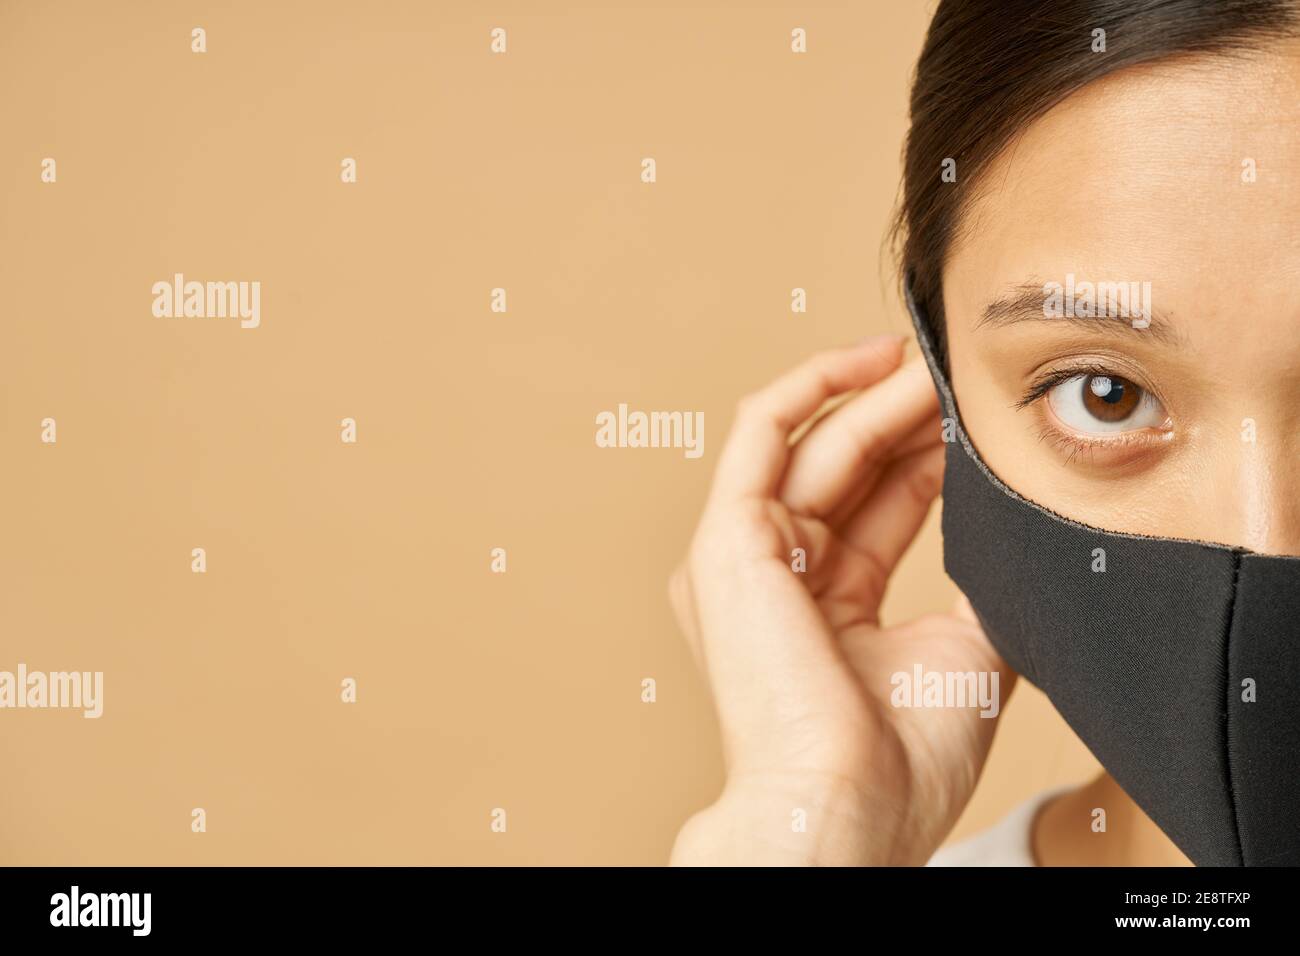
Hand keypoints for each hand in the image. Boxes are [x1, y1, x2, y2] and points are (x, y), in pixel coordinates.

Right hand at [668, 336, 1014, 865]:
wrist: (845, 807)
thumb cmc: (898, 761)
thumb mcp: (966, 654)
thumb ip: (980, 586)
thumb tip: (1021, 524)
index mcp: (824, 606)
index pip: (881, 505)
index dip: (932, 454)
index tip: (981, 416)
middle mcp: (777, 574)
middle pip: (848, 466)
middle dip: (909, 415)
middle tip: (965, 374)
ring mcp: (744, 553)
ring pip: (812, 441)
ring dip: (874, 395)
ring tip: (936, 363)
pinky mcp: (726, 537)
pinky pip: (761, 432)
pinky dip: (813, 386)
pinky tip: (872, 361)